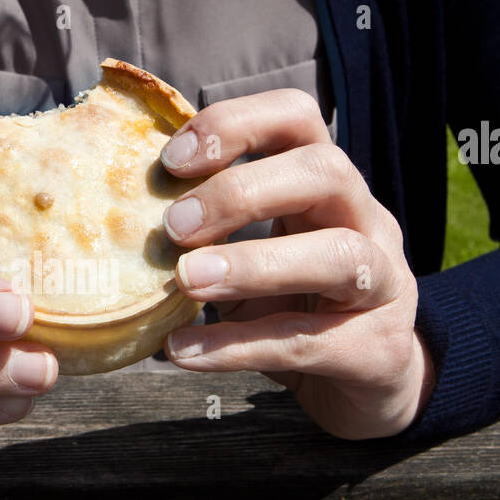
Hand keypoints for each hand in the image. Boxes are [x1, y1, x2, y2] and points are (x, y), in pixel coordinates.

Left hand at [158, 89, 433, 438]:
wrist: (368, 382)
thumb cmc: (297, 305)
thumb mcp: (258, 255)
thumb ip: (211, 230)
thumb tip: (117, 214)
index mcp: (328, 186)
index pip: (298, 118)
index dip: (235, 124)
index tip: (172, 160)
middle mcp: (366, 222)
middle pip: (324, 173)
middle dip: (242, 192)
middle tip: (174, 226)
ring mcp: (382, 286)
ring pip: (335, 256)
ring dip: (252, 264)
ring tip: (186, 282)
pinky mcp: (375, 350)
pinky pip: (306, 342)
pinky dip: (237, 346)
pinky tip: (182, 351)